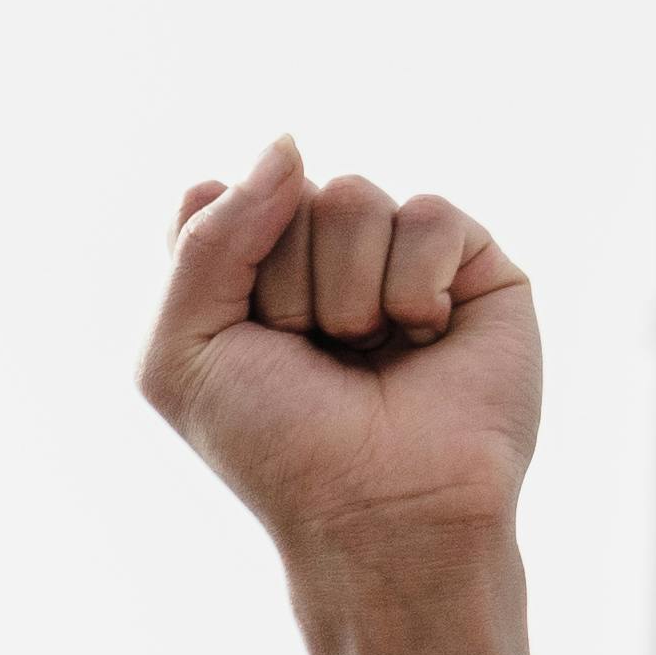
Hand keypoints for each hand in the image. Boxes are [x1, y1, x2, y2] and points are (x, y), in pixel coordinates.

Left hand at [137, 139, 538, 579]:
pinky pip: (427, 213)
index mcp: (249, 277)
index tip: (243, 334)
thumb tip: (289, 142)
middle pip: (285, 193)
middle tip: (312, 359)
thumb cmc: (279, 448)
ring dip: (346, 293)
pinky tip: (424, 339)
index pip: (218, 198)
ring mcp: (397, 256)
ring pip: (351, 195)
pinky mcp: (471, 263)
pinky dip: (413, 288)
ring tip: (367, 354)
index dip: (224, 261)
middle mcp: (323, 258)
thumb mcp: (185, 352)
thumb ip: (206, 238)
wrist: (381, 512)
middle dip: (287, 288)